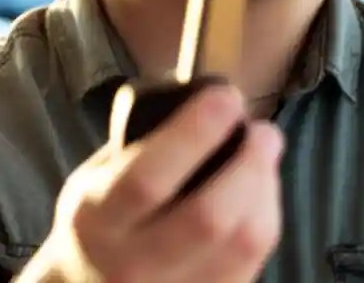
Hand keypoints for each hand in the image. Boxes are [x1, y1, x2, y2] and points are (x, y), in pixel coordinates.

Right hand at [18, 85, 284, 282]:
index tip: (226, 99)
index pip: (149, 178)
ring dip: (266, 189)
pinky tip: (261, 195)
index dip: (195, 133)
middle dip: (249, 164)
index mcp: (97, 220)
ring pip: (243, 243)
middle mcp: (132, 264)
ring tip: (265, 156)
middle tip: (263, 131)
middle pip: (209, 218)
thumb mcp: (96, 180)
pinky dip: (267, 218)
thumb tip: (208, 107)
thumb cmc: (101, 221)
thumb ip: (142, 150)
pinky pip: (254, 261)